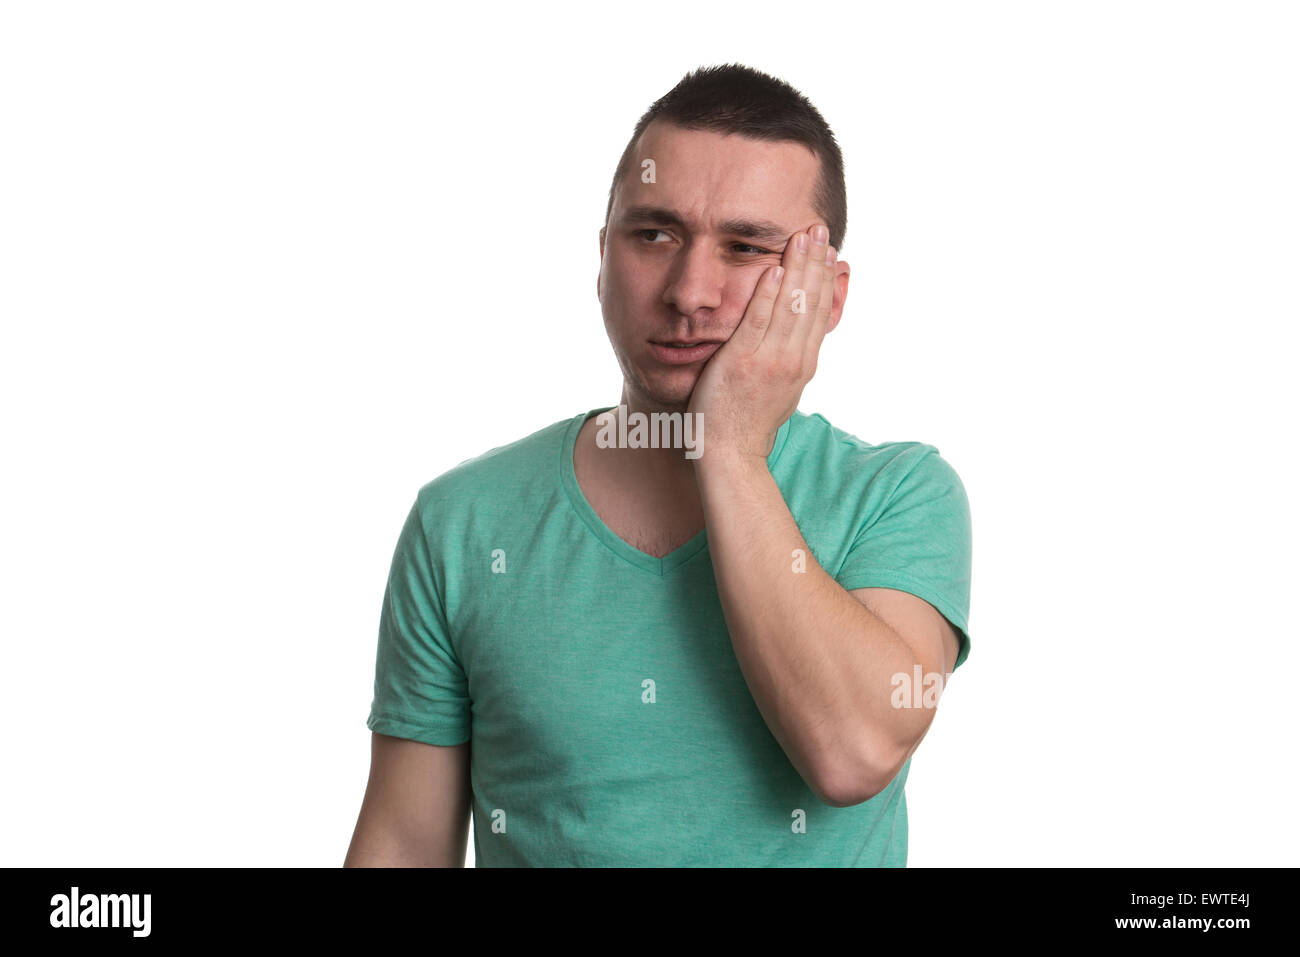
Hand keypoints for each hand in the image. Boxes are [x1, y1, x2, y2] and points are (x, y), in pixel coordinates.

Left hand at [687, 223, 838, 462]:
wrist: (730, 452)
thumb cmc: (748, 419)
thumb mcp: (784, 387)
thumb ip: (794, 356)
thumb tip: (804, 332)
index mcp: (804, 363)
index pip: (820, 311)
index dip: (826, 277)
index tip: (829, 250)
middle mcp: (794, 360)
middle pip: (811, 302)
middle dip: (816, 262)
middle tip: (819, 229)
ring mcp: (771, 361)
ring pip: (790, 305)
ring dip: (796, 267)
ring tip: (801, 236)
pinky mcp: (744, 362)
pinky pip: (758, 321)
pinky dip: (766, 293)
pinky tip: (771, 268)